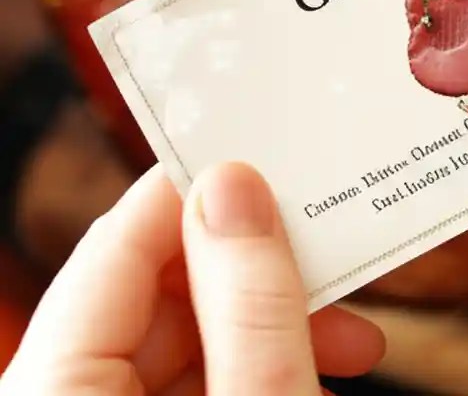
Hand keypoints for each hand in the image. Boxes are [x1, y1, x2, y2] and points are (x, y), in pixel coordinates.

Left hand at [0, 163, 384, 393]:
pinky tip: (316, 380)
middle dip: (262, 280)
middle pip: (157, 295)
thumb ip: (250, 301)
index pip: (115, 245)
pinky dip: (257, 375)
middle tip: (341, 268)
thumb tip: (235, 187)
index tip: (271, 156)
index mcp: (54, 390)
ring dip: (274, 331)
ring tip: (351, 345)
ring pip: (184, 343)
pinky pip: (193, 386)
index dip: (196, 190)